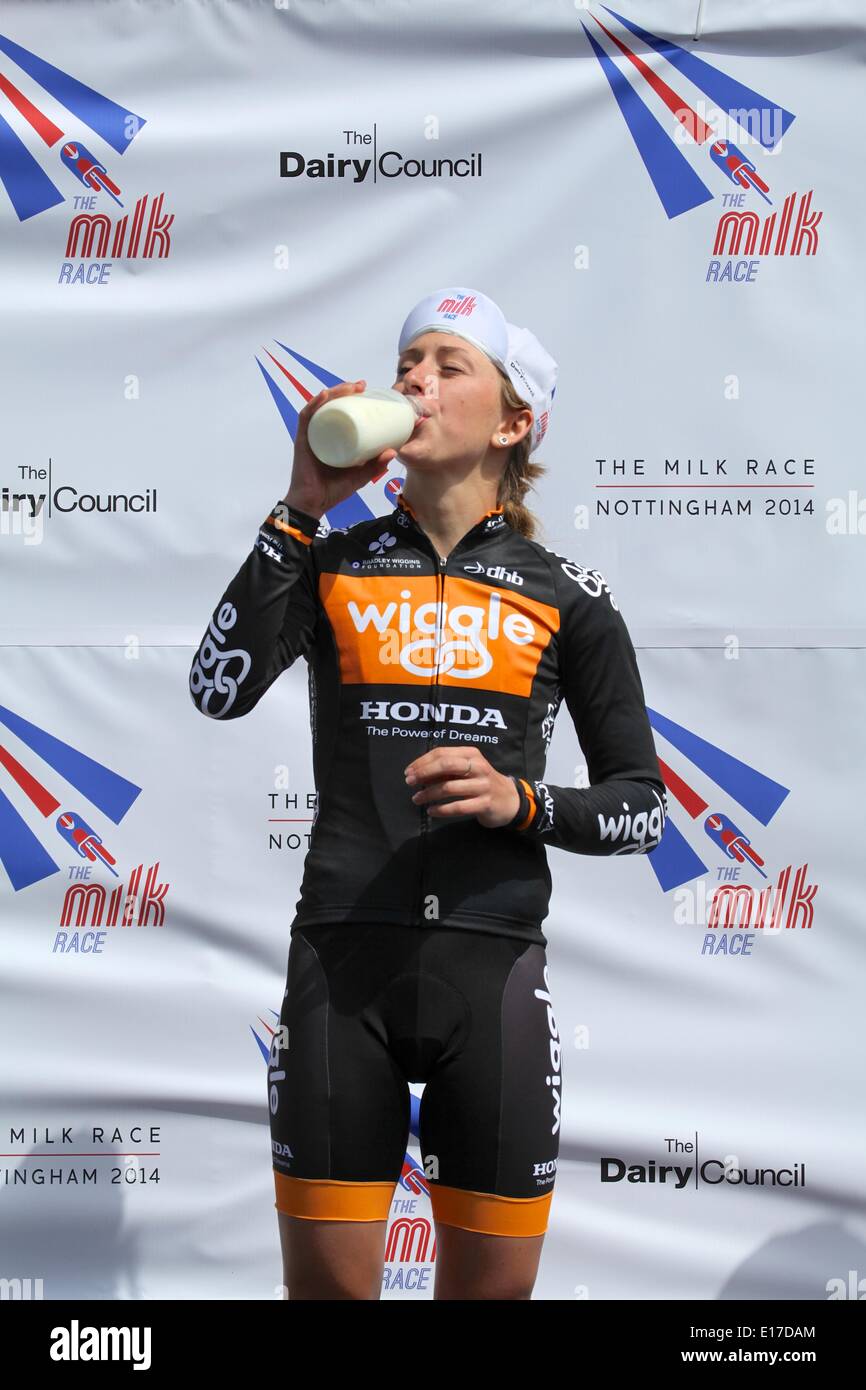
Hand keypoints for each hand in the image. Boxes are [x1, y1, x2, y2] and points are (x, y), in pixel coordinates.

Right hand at [284, 379, 397, 517]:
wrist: (314, 504)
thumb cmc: (333, 491)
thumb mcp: (361, 476)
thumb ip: (375, 466)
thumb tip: (393, 451)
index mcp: (334, 438)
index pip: (342, 413)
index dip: (353, 399)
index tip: (369, 392)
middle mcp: (321, 432)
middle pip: (331, 405)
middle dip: (346, 390)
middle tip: (362, 386)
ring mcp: (311, 435)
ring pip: (320, 406)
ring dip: (334, 392)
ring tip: (351, 387)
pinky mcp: (302, 440)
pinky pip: (307, 417)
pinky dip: (315, 404)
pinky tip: (325, 395)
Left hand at [404, 750, 520, 828]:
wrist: (509, 800)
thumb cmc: (481, 782)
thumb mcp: (467, 770)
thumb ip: (447, 769)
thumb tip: (418, 773)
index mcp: (471, 754)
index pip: (442, 753)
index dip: (422, 762)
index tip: (408, 772)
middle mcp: (478, 767)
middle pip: (446, 765)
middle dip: (424, 773)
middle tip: (409, 783)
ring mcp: (482, 785)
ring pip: (449, 788)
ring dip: (428, 794)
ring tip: (417, 799)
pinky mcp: (484, 804)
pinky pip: (458, 807)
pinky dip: (441, 810)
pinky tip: (431, 811)